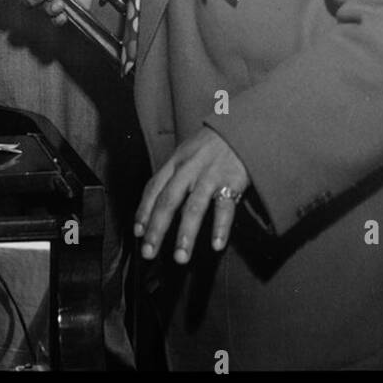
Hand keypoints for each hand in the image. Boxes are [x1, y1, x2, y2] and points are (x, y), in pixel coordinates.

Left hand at [134, 128, 250, 264]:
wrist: (244, 125)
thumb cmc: (213, 144)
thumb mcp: (188, 152)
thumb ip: (175, 175)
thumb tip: (158, 204)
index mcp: (176, 161)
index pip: (154, 188)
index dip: (144, 211)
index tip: (138, 233)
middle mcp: (189, 169)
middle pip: (168, 201)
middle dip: (157, 229)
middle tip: (149, 253)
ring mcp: (210, 175)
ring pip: (194, 207)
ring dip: (186, 234)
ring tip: (180, 257)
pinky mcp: (232, 180)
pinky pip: (225, 208)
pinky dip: (220, 227)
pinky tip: (216, 244)